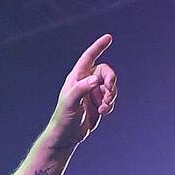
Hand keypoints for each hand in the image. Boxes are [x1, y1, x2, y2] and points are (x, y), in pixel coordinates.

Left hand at [47, 34, 117, 148]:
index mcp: (77, 78)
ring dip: (111, 96)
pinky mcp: (98, 104)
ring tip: (103, 108)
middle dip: (111, 81)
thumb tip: (95, 79)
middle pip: (105, 72)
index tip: (108, 38)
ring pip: (110, 87)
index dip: (98, 47)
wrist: (66, 136)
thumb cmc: (63, 118)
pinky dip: (110, 105)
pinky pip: (110, 99)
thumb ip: (81, 89)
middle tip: (110, 91)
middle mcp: (86, 82)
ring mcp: (93, 93)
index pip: (89, 58)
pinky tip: (102, 113)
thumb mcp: (70, 103)